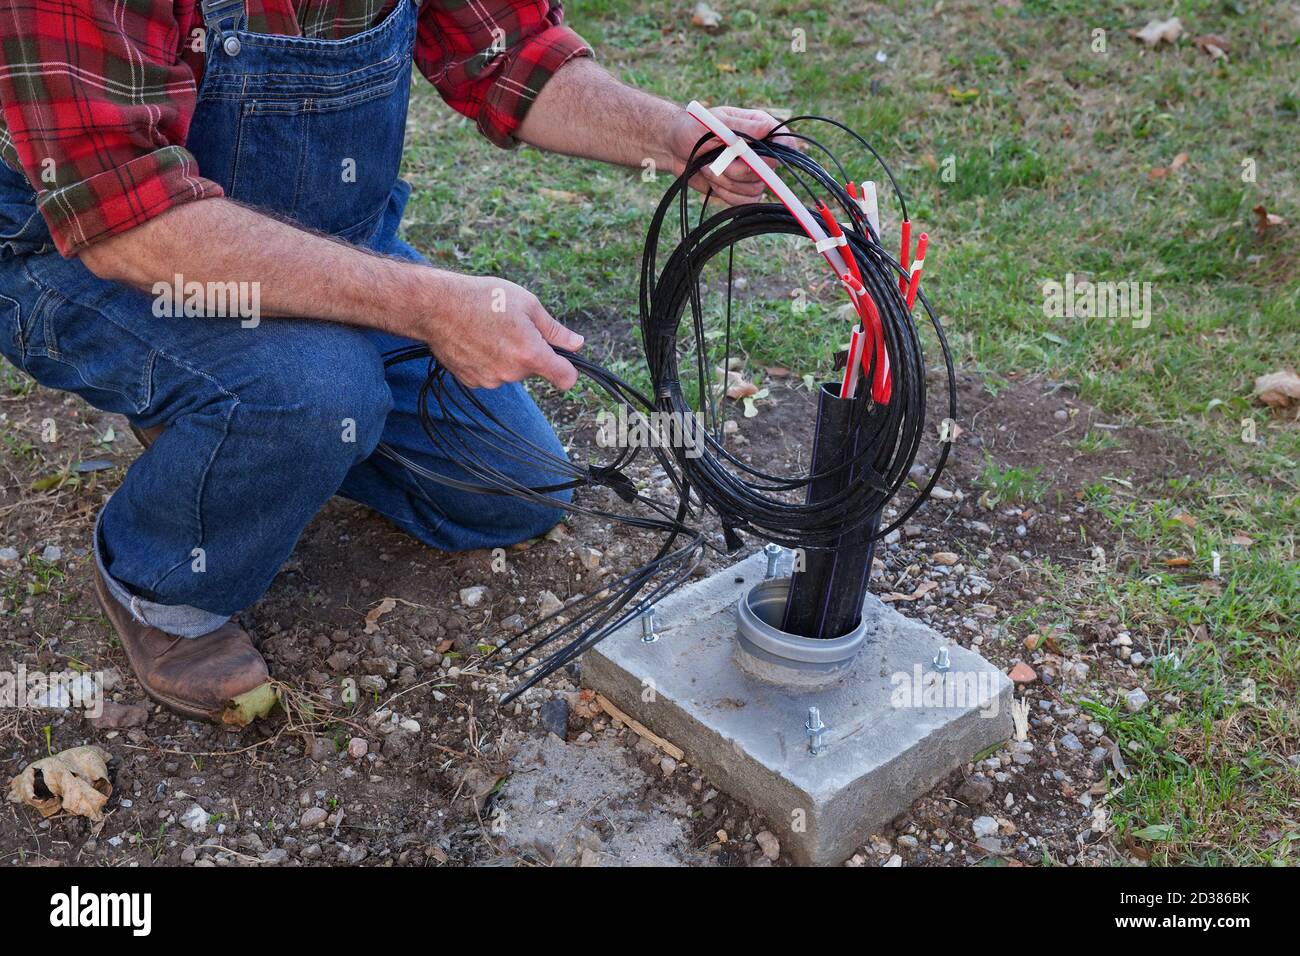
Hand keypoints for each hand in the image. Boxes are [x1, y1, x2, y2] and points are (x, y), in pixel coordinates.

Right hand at [419, 274, 583, 390]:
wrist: (436, 306)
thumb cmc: (483, 298)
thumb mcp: (528, 304)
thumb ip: (555, 329)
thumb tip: (576, 343)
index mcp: (531, 354)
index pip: (566, 378)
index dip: (569, 369)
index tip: (563, 360)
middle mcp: (512, 373)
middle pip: (534, 369)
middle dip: (530, 351)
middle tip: (512, 326)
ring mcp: (490, 380)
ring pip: (510, 371)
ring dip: (507, 356)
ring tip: (490, 330)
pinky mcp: (471, 381)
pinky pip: (490, 373)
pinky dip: (488, 361)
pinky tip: (476, 340)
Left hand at [666, 105, 797, 204]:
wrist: (673, 148)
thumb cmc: (693, 128)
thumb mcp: (716, 122)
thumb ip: (742, 127)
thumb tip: (768, 128)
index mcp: (759, 128)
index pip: (785, 141)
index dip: (781, 150)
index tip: (759, 156)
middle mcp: (760, 151)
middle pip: (768, 171)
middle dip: (738, 170)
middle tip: (717, 159)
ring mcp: (752, 172)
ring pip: (755, 188)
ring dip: (727, 181)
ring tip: (709, 167)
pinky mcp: (742, 189)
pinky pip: (746, 201)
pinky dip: (727, 194)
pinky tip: (713, 182)